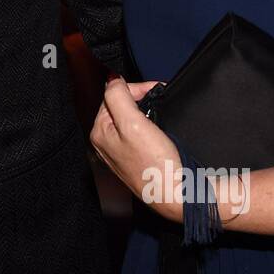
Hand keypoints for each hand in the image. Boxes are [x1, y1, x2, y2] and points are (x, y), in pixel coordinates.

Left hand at [89, 76, 182, 220]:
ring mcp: (119, 153)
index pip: (112, 96)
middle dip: (140, 98)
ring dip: (145, 111)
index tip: (154, 88)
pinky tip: (159, 130)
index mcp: (99, 132)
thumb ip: (118, 97)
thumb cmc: (155, 164)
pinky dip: (149, 126)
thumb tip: (113, 79)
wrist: (175, 194)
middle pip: (119, 107)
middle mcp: (105, 144)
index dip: (134, 88)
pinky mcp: (134, 160)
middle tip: (160, 96)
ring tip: (160, 111)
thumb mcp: (133, 122)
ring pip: (129, 119)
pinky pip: (138, 134)